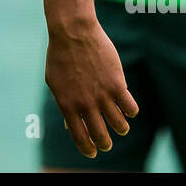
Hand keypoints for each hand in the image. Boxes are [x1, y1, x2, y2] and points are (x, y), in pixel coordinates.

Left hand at [45, 17, 138, 157]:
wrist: (73, 32)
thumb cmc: (60, 56)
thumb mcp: (55, 83)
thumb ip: (64, 104)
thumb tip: (70, 125)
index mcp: (68, 106)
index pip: (80, 138)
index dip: (88, 149)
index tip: (92, 153)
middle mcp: (86, 104)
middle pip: (101, 136)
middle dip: (105, 144)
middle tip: (107, 144)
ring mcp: (102, 95)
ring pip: (119, 125)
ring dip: (121, 128)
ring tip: (121, 126)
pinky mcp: (117, 84)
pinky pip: (131, 108)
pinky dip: (131, 112)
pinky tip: (128, 108)